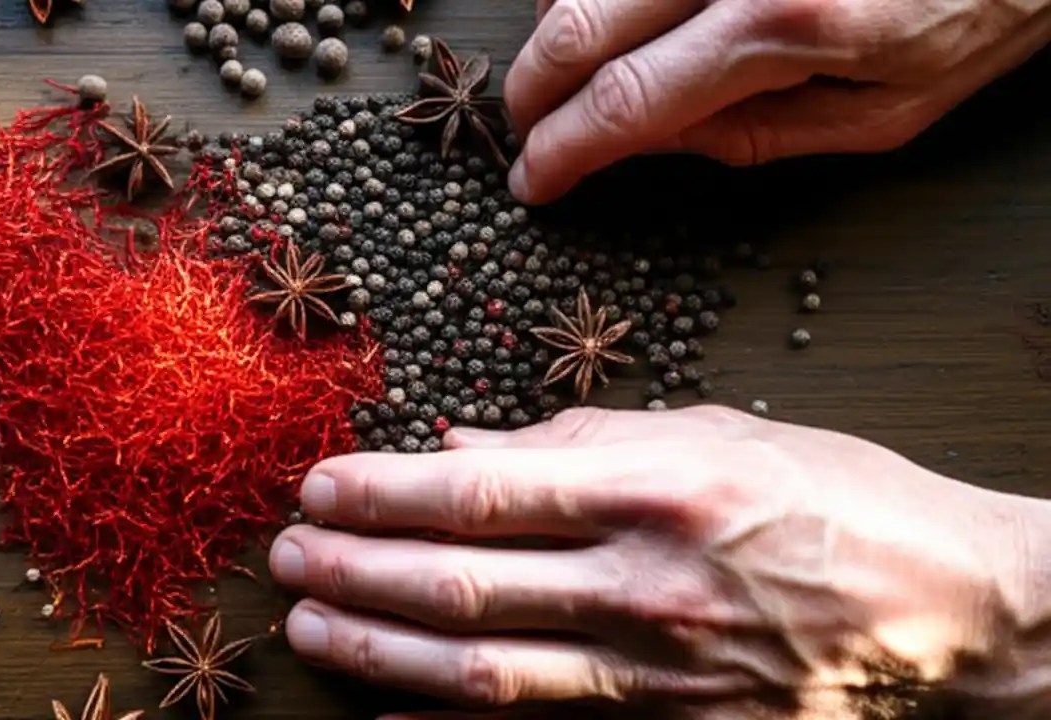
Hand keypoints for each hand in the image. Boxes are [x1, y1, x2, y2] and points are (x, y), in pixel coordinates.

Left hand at [269, 405, 1049, 718]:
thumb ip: (581, 439)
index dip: (383, 492)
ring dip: (378, 653)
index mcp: (661, 490)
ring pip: (481, 674)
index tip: (320, 482)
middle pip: (461, 587)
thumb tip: (461, 446)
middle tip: (286, 556)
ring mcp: (659, 676)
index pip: (483, 494)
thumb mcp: (720, 433)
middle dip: (356, 571)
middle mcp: (649, 587)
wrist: (956, 616)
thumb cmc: (846, 501)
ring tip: (310, 629)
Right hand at [504, 0, 1050, 203]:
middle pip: (576, 23)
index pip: (626, 101)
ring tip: (575, 70)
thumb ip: (753, 135)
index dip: (563, 149)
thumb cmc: (970, 10)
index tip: (535, 178)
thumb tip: (652, 141)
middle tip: (530, 128)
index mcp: (783, 23)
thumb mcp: (877, 116)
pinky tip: (610, 16)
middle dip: (531, 89)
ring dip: (557, 27)